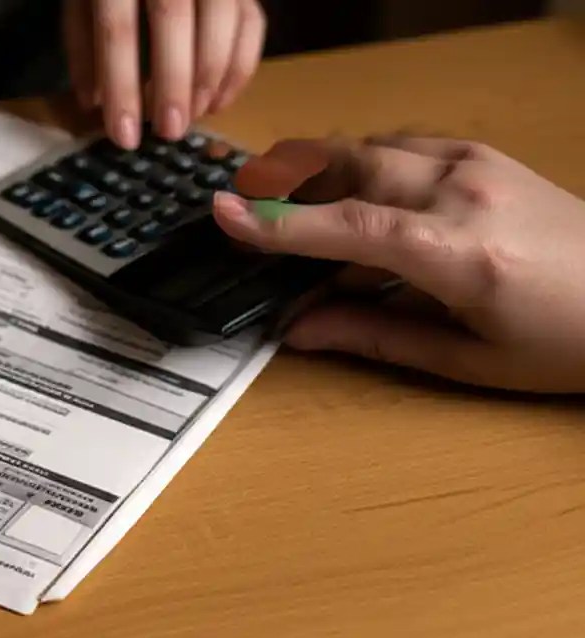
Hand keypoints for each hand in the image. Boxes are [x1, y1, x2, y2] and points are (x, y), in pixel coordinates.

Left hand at [63, 0, 265, 146]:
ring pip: (221, 18)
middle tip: (170, 132)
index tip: (124, 136)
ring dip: (210, 77)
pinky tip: (218, 102)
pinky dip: (240, 67)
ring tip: (192, 117)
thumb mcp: (82, 2)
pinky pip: (251, 23)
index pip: (117, 29)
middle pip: (171, 18)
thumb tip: (94, 104)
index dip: (121, 85)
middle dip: (173, 82)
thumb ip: (83, 44)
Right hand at [213, 136, 584, 392]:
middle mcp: (467, 193)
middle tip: (240, 205)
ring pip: (371, 147)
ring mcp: (478, 166)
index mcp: (461, 255)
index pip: (348, 228)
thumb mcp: (465, 359)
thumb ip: (372, 334)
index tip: (222, 213)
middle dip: (285, 181)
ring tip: (283, 201)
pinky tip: (348, 192)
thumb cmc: (565, 342)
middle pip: (349, 166)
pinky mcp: (485, 157)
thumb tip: (297, 327)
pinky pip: (403, 144)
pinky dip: (361, 163)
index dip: (278, 224)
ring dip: (320, 169)